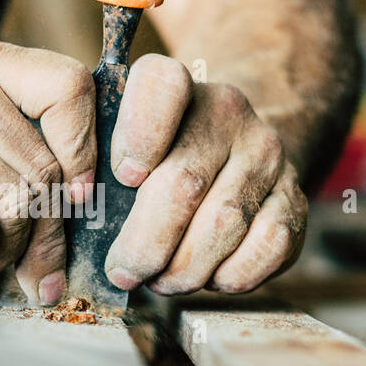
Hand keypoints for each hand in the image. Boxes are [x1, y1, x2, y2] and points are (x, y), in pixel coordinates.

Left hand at [103, 54, 306, 293]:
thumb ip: (96, 163)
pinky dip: (232, 275)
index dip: (138, 137)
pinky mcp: (294, 198)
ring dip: (184, 267)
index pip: (160, 87)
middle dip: (146, 242)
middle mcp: (228, 113)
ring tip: (161, 279)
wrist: (234, 146)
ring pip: (223, 224)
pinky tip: (210, 277)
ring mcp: (267, 155)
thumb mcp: (122, 138)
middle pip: (184, 183)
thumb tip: (71, 219)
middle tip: (124, 271)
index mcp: (177, 86)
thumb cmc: (157, 155)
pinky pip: (268, 246)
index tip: (123, 177)